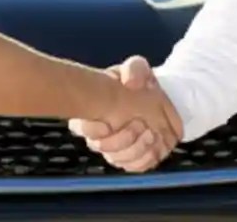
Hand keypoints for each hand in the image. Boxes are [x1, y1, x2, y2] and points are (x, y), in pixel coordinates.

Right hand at [68, 56, 182, 172]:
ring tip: (151, 133)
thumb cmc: (139, 83)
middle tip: (140, 123)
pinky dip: (145, 158)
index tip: (110, 122)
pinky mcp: (129, 160)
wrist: (155, 98)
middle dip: (123, 137)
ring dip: (137, 148)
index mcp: (91, 110)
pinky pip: (133, 167)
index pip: (80, 126)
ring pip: (117, 158)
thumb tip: (131, 83)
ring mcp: (113, 149)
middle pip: (101, 146)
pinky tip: (154, 144)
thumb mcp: (137, 68)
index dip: (94, 128)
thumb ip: (134, 69)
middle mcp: (97, 134)